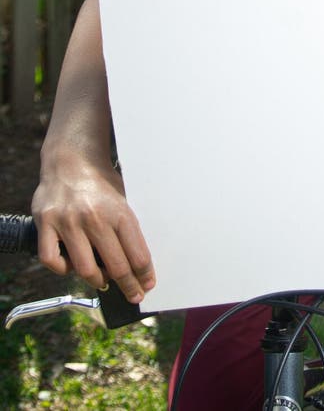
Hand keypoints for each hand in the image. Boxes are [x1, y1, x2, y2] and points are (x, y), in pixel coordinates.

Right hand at [32, 159, 155, 304]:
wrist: (71, 160)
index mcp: (119, 211)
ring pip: (85, 268)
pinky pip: (52, 260)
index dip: (144, 275)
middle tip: (133, 294)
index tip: (147, 285)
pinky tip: (71, 266)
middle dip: (128, 286)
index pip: (137, 253)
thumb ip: (128, 227)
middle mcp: (94, 218)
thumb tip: (140, 262)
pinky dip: (62, 269)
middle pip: (116, 266)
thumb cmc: (100, 183)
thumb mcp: (123, 199)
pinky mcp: (46, 223)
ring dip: (98, 281)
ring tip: (104, 280)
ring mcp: (68, 222)